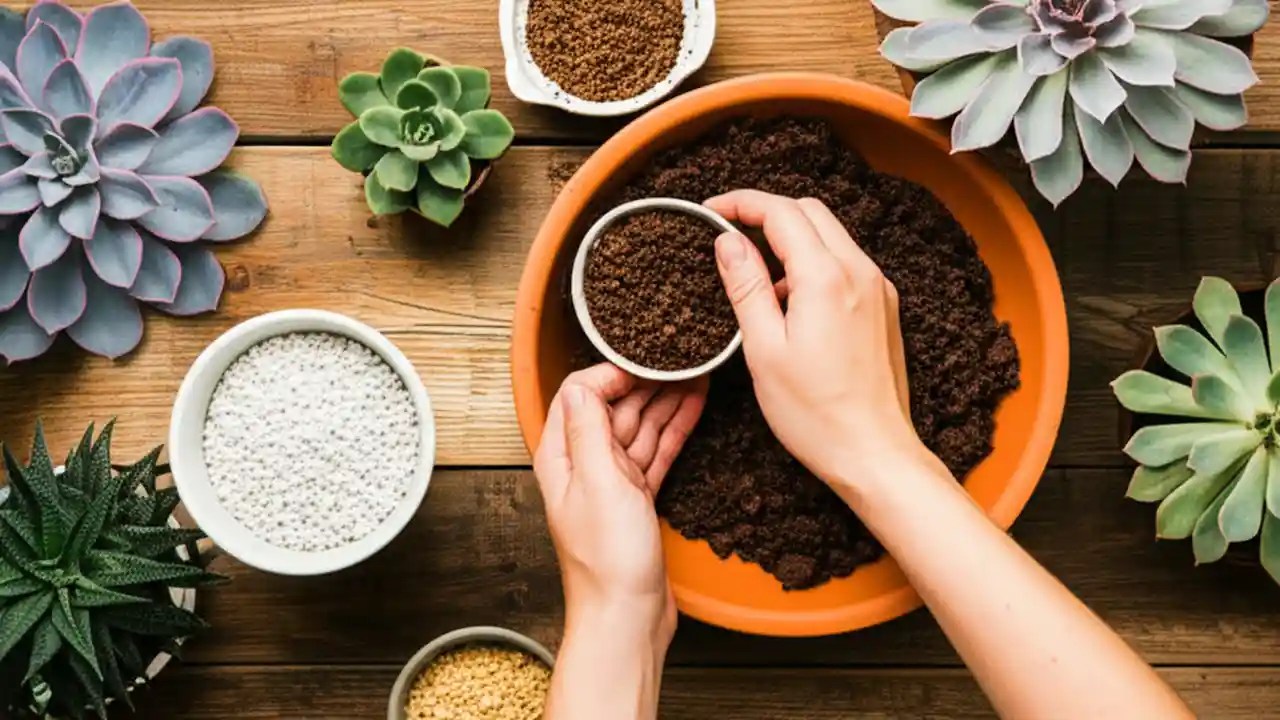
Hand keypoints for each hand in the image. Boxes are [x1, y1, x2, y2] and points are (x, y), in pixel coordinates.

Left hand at [533, 363, 706, 645]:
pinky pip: (657, 450)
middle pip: (614, 405)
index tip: (646, 359)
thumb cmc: (607, 561)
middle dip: (646, 378)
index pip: (580, 393)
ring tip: (696, 372)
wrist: (626, 617)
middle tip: (680, 357)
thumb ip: (589, 429)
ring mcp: (612, 480)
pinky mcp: (638, 497)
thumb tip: (583, 383)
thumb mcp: (597, 482)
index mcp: (562, 456)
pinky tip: (694, 407)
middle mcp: (584, 464)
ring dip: (667, 399)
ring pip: (641, 426)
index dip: (613, 370)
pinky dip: (675, 428)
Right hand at [706, 190, 936, 490]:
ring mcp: (878, 289)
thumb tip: (728, 242)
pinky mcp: (883, 308)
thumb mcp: (764, 349)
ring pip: (830, 235)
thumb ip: (746, 287)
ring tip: (754, 274)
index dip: (740, 203)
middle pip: (810, 212)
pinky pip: (845, 264)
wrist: (874, 453)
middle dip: (766, 212)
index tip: (710, 212)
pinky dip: (813, 264)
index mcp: (827, 278)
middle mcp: (860, 272)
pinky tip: (788, 301)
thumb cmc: (816, 414)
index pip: (781, 211)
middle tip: (727, 232)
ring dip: (790, 239)